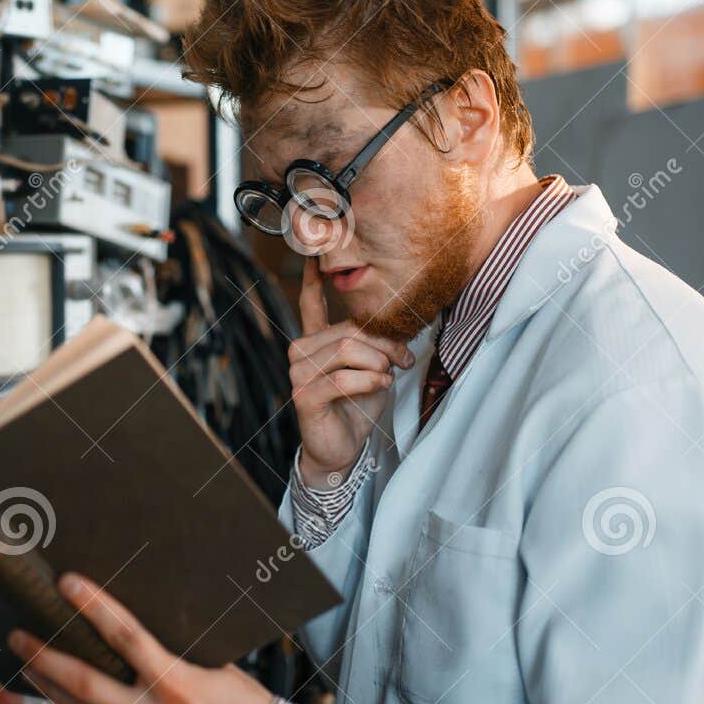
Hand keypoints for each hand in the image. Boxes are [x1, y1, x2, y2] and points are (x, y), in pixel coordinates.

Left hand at [9, 573, 272, 703]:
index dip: (93, 607)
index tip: (68, 584)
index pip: (125, 636)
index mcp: (177, 683)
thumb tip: (144, 624)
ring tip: (26, 663)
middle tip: (18, 636)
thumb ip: (177, 650)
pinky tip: (60, 695)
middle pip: (84, 680)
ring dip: (49, 685)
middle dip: (45, 656)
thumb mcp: (218, 667)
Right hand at [289, 258, 414, 485]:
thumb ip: (377, 344)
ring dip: (378, 362)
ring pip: (346, 350)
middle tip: (405, 358)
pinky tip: (381, 384)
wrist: (342, 449)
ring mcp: (298, 374)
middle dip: (384, 343)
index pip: (311, 303)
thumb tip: (401, 324)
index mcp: (315, 341)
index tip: (315, 253)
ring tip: (390, 374)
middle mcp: (300, 352)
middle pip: (348, 330)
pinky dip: (370, 380)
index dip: (313, 278)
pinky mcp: (304, 396)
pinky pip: (343, 378)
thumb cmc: (357, 407)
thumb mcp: (373, 368)